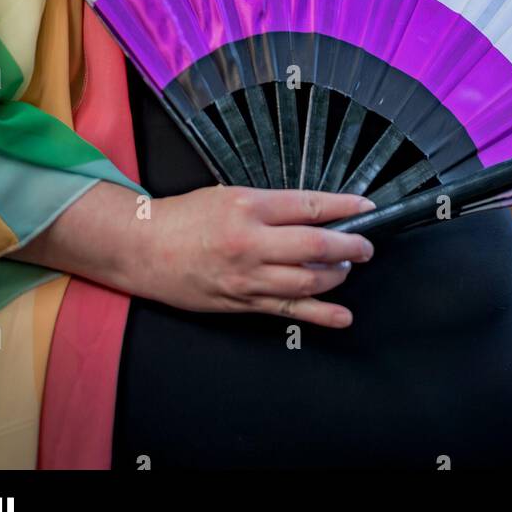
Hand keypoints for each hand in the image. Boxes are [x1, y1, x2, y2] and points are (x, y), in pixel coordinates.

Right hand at [133, 184, 375, 327]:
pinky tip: (342, 316)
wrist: (144, 247)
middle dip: (350, 246)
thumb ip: (270, 207)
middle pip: (316, 247)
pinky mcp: (242, 303)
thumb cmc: (185, 217)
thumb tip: (313, 215)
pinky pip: (288, 312)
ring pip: (307, 282)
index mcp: (249, 206)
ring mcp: (248, 277)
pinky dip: (320, 315)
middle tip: (366, 245)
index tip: (366, 208)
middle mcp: (252, 242)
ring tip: (346, 268)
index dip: (345, 208)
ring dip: (336, 276)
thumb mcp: (230, 195)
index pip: (310, 207)